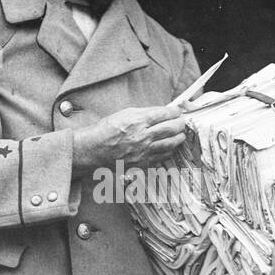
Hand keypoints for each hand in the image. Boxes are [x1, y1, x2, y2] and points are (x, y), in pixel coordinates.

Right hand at [72, 105, 186, 175]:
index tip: (177, 111)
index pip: (164, 114)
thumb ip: (144, 113)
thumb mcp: (124, 113)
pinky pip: (162, 156)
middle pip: (172, 128)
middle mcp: (143, 136)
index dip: (174, 112)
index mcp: (137, 120)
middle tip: (181, 122)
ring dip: (179, 137)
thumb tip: (161, 113)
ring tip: (180, 134)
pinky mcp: (143, 162)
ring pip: (171, 143)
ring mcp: (144, 151)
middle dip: (180, 123)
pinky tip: (170, 146)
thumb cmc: (106, 130)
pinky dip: (169, 150)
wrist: (93, 150)